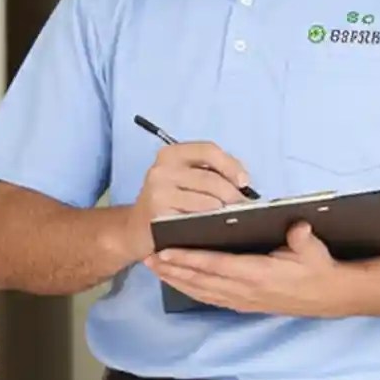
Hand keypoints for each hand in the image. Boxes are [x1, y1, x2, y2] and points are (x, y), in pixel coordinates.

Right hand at [121, 142, 250, 259]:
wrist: (134, 229)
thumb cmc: (167, 202)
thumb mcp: (182, 178)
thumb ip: (208, 173)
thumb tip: (243, 183)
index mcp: (170, 154)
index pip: (208, 150)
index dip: (231, 165)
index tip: (245, 182)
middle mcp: (161, 169)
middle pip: (210, 179)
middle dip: (233, 195)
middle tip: (244, 208)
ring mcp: (158, 193)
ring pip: (207, 201)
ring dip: (225, 212)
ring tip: (234, 219)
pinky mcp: (159, 216)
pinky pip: (196, 219)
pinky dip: (211, 224)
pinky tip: (215, 228)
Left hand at [144, 221, 352, 316]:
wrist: (332, 296)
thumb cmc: (320, 268)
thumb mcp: (315, 250)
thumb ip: (303, 238)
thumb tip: (297, 227)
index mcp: (259, 274)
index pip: (216, 265)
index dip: (189, 259)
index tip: (167, 250)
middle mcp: (246, 290)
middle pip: (201, 280)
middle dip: (173, 269)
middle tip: (148, 257)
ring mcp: (244, 299)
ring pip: (201, 291)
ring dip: (176, 280)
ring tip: (154, 267)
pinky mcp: (245, 304)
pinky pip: (211, 298)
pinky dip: (190, 290)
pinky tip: (177, 282)